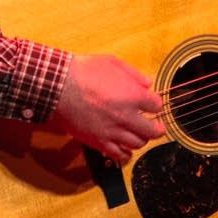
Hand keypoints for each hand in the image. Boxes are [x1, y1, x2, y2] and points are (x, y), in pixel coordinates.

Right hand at [45, 55, 164, 164]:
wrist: (59, 87)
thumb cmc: (84, 71)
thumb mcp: (112, 63)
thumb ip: (133, 74)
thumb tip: (147, 83)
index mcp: (133, 96)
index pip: (157, 106)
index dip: (156, 104)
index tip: (152, 104)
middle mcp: (127, 117)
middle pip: (153, 131)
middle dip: (158, 129)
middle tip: (158, 127)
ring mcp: (113, 131)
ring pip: (138, 144)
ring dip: (141, 139)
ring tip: (139, 135)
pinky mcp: (99, 142)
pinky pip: (119, 155)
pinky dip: (125, 154)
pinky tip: (125, 149)